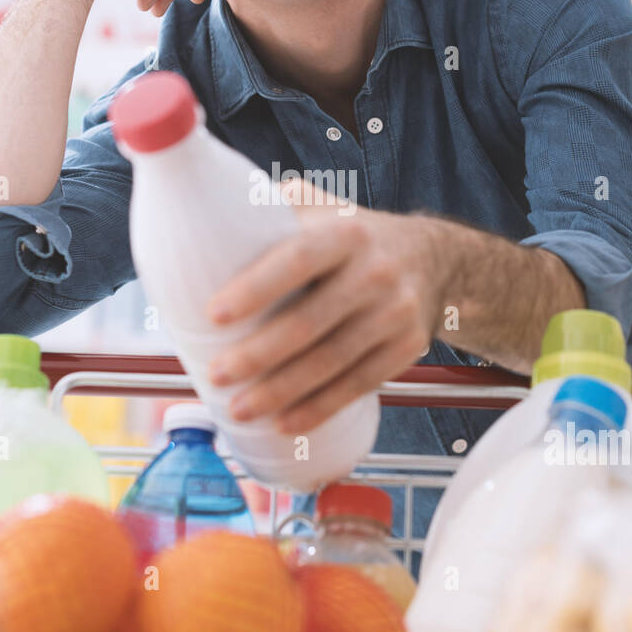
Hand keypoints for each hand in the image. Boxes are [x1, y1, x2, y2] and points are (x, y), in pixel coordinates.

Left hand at [205, 184, 443, 434]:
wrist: (433, 258)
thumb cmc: (353, 236)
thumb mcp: (320, 208)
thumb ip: (270, 210)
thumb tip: (198, 221)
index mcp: (346, 233)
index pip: (297, 259)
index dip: (256, 289)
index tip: (214, 315)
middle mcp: (376, 271)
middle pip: (311, 322)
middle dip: (258, 355)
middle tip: (217, 375)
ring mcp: (396, 313)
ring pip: (333, 361)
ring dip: (282, 392)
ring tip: (239, 408)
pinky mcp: (406, 348)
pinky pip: (359, 384)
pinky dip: (319, 407)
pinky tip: (285, 423)